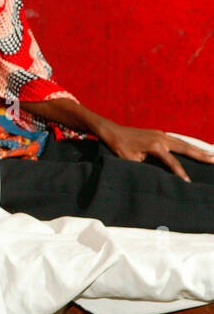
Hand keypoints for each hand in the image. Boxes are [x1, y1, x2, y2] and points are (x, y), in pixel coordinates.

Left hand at [96, 121, 213, 181]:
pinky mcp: (159, 134)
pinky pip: (178, 140)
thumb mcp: (130, 160)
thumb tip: (158, 176)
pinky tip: (195, 148)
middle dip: (201, 155)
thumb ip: (146, 167)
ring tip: (212, 154)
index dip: (180, 173)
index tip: (188, 182)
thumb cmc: (119, 146)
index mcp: (155, 145)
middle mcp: (162, 137)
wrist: (111, 131)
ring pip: (184, 143)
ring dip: (198, 149)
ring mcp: (161, 134)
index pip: (172, 162)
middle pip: (185, 148)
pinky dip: (188, 145)